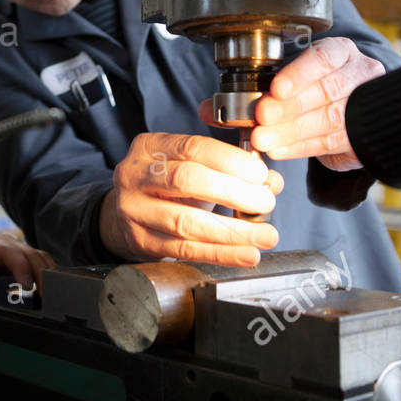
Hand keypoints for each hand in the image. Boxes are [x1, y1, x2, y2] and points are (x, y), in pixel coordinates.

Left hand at [0, 232, 55, 299]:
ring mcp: (16, 248)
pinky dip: (46, 274)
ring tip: (51, 295)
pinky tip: (49, 289)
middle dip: (40, 274)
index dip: (21, 268)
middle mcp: (5, 242)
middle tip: (46, 296)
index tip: (27, 287)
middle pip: (30, 253)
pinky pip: (38, 263)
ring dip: (47, 274)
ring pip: (38, 256)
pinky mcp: (22, 258)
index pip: (10, 252)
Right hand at [99, 133, 282, 266]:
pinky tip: (245, 254)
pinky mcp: (140, 241)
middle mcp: (135, 175)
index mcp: (149, 146)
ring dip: (232, 231)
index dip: (230, 161)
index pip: (192, 148)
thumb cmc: (167, 186)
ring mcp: (133, 210)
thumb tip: (272, 182)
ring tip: (264, 235)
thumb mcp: (193, 166)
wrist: (128, 211)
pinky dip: (220, 253)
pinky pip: (184, 249)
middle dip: (233, 193)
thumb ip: (232, 168)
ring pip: (185, 221)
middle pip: (186, 181)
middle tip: (266, 203)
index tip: (260, 175)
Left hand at [249, 36, 386, 170]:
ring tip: (264, 138)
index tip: (276, 89)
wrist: (344, 106)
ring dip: (291, 131)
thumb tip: (260, 104)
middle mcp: (361, 74)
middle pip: (327, 90)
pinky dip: (300, 147)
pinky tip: (279, 149)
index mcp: (342, 51)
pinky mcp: (363, 133)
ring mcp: (368, 104)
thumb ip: (283, 85)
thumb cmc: (314, 83)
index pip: (322, 59)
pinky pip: (331, 143)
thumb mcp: (299, 73)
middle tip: (263, 116)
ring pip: (329, 119)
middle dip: (290, 106)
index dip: (298, 75)